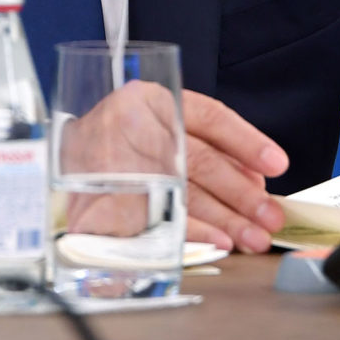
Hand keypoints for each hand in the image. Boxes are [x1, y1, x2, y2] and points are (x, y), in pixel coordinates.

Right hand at [59, 87, 289, 251]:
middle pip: (199, 159)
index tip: (276, 164)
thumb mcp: (160, 123)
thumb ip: (203, 143)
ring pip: (183, 192)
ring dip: (224, 218)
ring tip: (251, 235)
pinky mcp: (108, 196)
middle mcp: (134, 124)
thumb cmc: (121, 139)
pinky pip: (157, 217)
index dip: (246, 141)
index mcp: (153, 99)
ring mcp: (118, 161)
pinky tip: (216, 241)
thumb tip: (252, 178)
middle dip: (241, 192)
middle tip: (269, 215)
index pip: (208, 116)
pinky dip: (191, 232)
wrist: (62, 154)